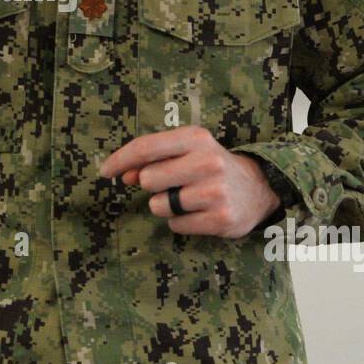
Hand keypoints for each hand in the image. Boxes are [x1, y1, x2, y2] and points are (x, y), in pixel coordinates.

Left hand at [99, 126, 280, 237]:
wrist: (259, 188)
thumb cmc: (211, 166)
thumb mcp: (186, 152)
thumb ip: (153, 159)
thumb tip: (124, 175)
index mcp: (195, 138)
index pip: (146, 147)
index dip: (120, 160)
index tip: (105, 172)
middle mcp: (207, 162)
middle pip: (148, 179)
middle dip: (153, 186)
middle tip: (173, 184)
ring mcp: (215, 192)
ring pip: (159, 206)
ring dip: (166, 206)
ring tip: (189, 199)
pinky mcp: (221, 218)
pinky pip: (176, 225)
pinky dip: (180, 222)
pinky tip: (199, 213)